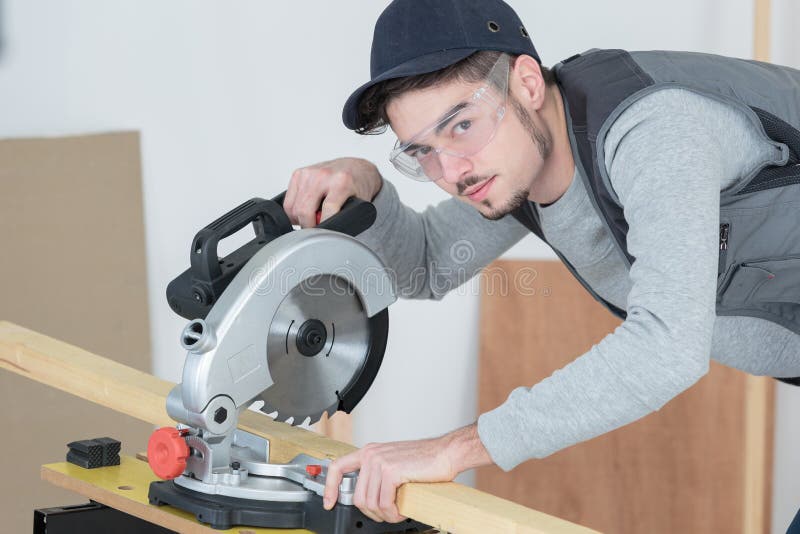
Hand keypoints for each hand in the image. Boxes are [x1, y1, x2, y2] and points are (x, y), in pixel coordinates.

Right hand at [284, 157, 382, 227]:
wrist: (354, 167)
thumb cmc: (357, 184)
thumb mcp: (359, 203)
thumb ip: (345, 217)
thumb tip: (329, 233)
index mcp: (341, 182)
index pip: (327, 210)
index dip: (324, 227)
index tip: (324, 234)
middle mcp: (323, 175)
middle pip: (304, 211)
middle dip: (308, 226)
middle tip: (315, 230)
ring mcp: (309, 173)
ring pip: (292, 208)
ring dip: (299, 219)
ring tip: (311, 218)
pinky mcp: (298, 174)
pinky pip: (288, 201)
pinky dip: (293, 210)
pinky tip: (305, 209)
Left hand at [322, 424, 492, 522]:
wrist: (445, 453)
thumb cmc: (425, 461)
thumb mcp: (394, 463)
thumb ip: (378, 475)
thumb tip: (369, 497)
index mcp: (370, 452)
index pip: (338, 467)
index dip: (330, 488)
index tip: (330, 502)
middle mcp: (372, 454)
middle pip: (357, 496)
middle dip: (372, 512)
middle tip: (386, 514)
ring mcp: (380, 462)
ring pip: (370, 503)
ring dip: (385, 515)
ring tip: (397, 511)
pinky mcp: (391, 471)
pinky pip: (384, 503)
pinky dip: (393, 512)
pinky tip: (401, 509)